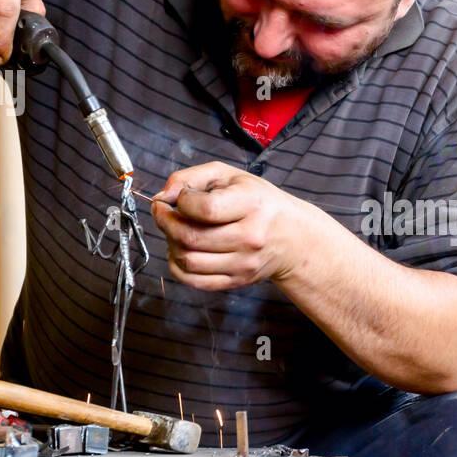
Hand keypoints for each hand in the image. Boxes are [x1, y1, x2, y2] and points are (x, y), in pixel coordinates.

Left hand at [152, 161, 313, 291]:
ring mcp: (243, 263)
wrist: (293, 237)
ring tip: (176, 232)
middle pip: (190, 237)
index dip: (180, 202)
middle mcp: (250, 236)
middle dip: (166, 223)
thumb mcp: (230, 176)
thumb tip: (163, 195)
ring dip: (171, 244)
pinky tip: (182, 250)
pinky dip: (178, 266)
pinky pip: (194, 280)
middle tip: (164, 213)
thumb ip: (191, 177)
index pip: (204, 209)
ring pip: (188, 260)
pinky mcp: (237, 280)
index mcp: (251, 204)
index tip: (178, 198)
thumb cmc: (258, 202)